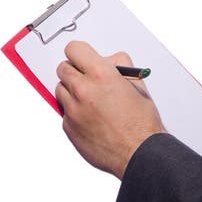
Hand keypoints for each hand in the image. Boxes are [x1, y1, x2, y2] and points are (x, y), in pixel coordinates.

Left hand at [55, 40, 166, 178]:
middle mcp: (83, 90)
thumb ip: (119, 66)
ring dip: (72, 91)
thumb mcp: (137, 84)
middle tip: (87, 78)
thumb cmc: (141, 122)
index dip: (80, 53)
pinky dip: (74, 111)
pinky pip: (64, 111)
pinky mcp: (68, 127)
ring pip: (60, 89)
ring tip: (92, 100)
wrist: (139, 152)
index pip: (74, 49)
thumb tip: (108, 61)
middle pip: (62, 68)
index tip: (83, 58)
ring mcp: (73, 110)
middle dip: (75, 71)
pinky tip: (92, 118)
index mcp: (101, 75)